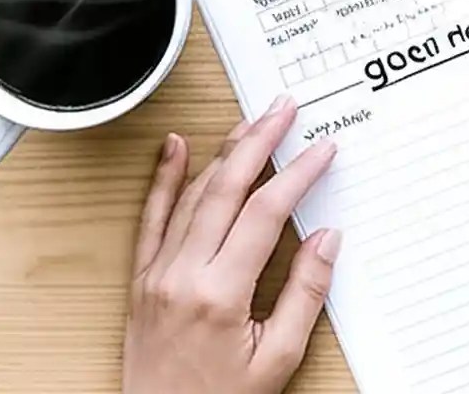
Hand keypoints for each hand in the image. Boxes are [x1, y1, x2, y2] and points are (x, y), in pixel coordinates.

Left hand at [123, 95, 338, 393]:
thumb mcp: (278, 358)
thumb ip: (305, 294)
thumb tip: (326, 240)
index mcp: (219, 293)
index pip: (265, 213)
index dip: (298, 174)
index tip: (322, 150)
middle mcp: (182, 274)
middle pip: (226, 188)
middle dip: (260, 142)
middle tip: (285, 110)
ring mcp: (157, 273)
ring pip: (193, 194)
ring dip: (225, 152)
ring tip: (253, 122)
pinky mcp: (142, 278)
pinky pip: (152, 217)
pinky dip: (164, 178)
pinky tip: (175, 147)